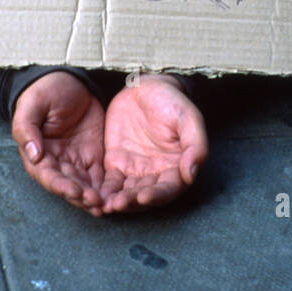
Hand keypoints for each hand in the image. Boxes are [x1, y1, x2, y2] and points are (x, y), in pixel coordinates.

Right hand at [12, 71, 106, 216]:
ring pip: (85, 186)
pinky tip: (117, 196)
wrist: (70, 81)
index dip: (61, 186)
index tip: (75, 191)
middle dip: (82, 196)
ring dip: (95, 197)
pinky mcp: (94, 157)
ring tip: (109, 205)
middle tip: (97, 204)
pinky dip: (107, 188)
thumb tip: (34, 154)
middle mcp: (57, 163)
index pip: (48, 176)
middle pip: (68, 186)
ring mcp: (76, 161)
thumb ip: (27, 128)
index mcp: (38, 154)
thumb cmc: (45, 92)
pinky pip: (100, 176)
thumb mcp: (32, 105)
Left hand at [101, 75, 207, 212]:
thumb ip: (196, 145)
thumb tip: (191, 174)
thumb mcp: (188, 118)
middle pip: (144, 196)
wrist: (147, 87)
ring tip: (106, 204)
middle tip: (118, 204)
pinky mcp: (116, 163)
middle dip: (132, 202)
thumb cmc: (172, 102)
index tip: (144, 197)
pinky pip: (110, 181)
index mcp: (176, 168)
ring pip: (126, 193)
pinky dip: (104, 191)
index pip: (168, 189)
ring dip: (117, 201)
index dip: (157, 196)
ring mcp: (135, 170)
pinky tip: (95, 195)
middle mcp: (155, 174)